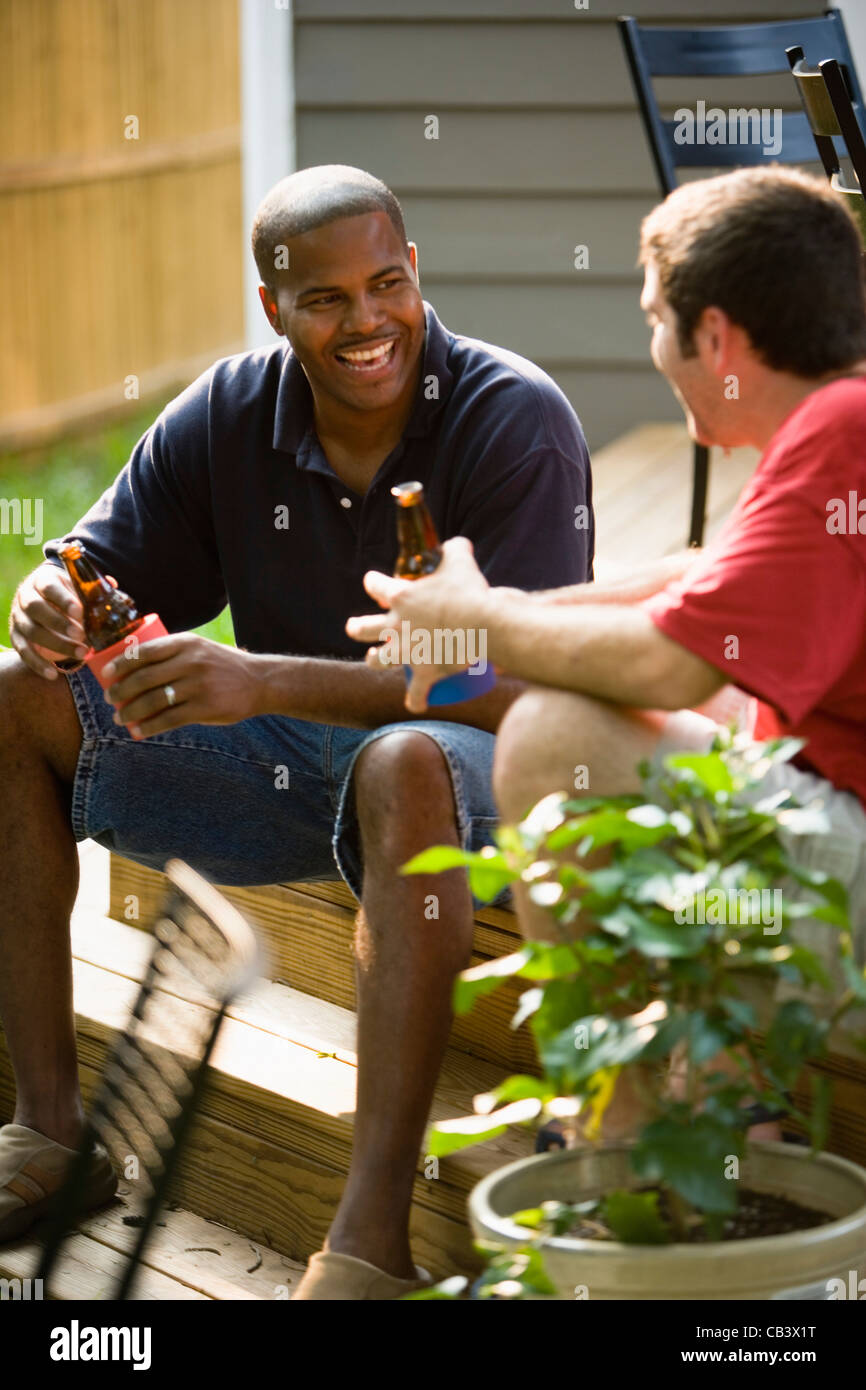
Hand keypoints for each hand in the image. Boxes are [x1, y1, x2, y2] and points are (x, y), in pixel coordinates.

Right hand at [9, 563, 89, 678]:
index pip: (49, 586)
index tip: (79, 611)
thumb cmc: (69, 594)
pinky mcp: (16, 636)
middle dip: (58, 622)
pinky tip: (53, 675)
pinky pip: (23, 651)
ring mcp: (19, 618)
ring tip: (82, 653)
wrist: (46, 601)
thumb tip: (112, 585)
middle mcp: (26, 597)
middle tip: (82, 634)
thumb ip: (93, 589)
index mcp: (42, 580)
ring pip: (31, 631)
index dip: (62, 599)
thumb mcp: (78, 587)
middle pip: (35, 608)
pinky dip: (37, 664)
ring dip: (56, 645)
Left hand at [102, 633, 263, 737]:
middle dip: (120, 690)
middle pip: (144, 678)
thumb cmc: (222, 666)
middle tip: (109, 698)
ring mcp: (198, 686)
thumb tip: (132, 666)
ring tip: (119, 717)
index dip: (121, 663)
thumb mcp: (200, 649)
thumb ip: (173, 654)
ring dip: (130, 711)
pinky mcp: (205, 708)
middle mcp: (191, 662)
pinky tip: (137, 730)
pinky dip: (148, 727)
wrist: (259, 681)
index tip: (106, 673)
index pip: (145, 651)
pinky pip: (169, 719)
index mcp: (186, 643)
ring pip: (153, 700)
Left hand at [345, 537, 489, 711]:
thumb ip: (456, 548)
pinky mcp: (424, 672)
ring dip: (374, 660)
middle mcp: (396, 625)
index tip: (374, 584)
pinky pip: (416, 692)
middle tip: (355, 627)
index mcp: (400, 596)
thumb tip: (458, 544)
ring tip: (372, 658)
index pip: (375, 585)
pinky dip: (415, 699)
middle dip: (357, 627)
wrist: (485, 625)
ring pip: (379, 660)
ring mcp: (407, 651)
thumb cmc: (471, 591)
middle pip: (364, 628)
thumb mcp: (461, 561)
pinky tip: (416, 704)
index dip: (373, 583)